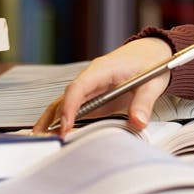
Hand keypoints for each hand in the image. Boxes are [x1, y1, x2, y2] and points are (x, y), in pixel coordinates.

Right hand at [33, 37, 172, 135]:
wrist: (152, 52)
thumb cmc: (152, 64)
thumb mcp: (152, 83)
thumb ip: (144, 102)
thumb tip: (137, 123)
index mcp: (103, 69)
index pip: (79, 87)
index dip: (70, 107)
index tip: (66, 127)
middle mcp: (91, 77)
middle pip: (66, 97)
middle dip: (54, 118)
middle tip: (48, 141)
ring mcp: (90, 87)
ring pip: (64, 102)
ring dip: (52, 120)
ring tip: (40, 141)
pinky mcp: (92, 96)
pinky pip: (72, 107)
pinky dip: (60, 120)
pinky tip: (52, 135)